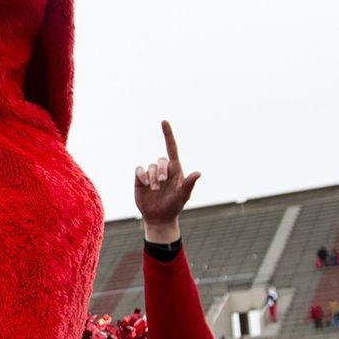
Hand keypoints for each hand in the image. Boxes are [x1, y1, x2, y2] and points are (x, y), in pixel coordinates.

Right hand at [134, 120, 199, 243]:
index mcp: (175, 169)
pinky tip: (145, 185)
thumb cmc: (174, 205)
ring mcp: (151, 173)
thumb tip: (198, 173)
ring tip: (155, 189)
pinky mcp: (140, 178)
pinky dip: (142, 176)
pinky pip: (139, 170)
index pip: (171, 148)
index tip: (164, 122)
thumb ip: (189, 184)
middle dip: (161, 171)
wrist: (159, 216)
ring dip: (152, 178)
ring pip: (150, 167)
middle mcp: (163, 169)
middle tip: (162, 183)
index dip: (168, 134)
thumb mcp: (183, 196)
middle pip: (161, 160)